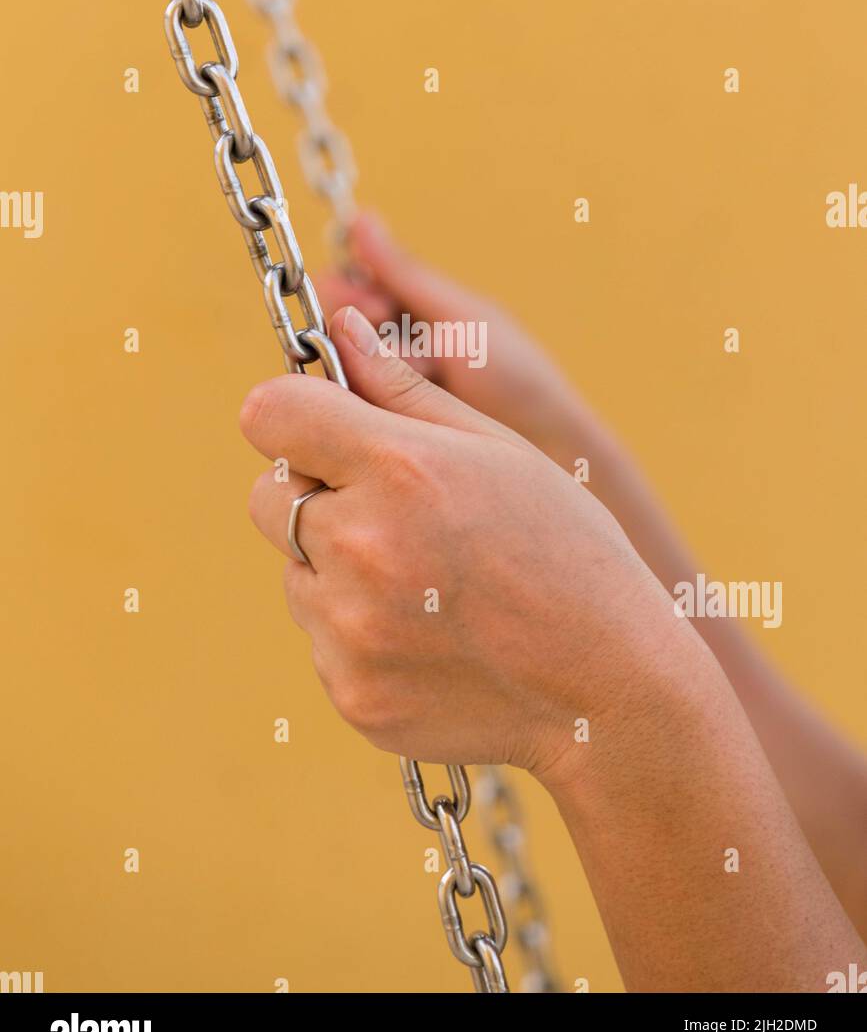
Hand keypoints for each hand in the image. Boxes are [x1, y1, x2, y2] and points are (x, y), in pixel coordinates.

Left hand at [240, 304, 669, 776]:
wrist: (609, 690)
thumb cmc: (568, 553)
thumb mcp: (501, 452)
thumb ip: (406, 391)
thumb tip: (340, 337)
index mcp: (400, 470)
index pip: (269, 413)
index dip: (294, 412)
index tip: (324, 426)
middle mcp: (360, 548)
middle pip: (267, 496)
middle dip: (312, 492)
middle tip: (391, 510)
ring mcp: (349, 631)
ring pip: (295, 573)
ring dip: (338, 568)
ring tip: (429, 585)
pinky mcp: (349, 693)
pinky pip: (321, 641)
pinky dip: (358, 634)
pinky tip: (431, 637)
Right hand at [317, 212, 587, 469]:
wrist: (547, 451)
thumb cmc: (517, 377)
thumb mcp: (460, 318)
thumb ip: (405, 275)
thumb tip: (359, 218)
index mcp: (409, 306)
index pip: (346, 286)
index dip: (349, 292)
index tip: (376, 306)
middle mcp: (388, 344)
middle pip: (332, 325)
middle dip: (353, 330)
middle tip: (392, 340)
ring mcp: (382, 387)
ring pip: (336, 367)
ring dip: (367, 368)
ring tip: (421, 374)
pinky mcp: (382, 426)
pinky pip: (351, 408)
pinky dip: (370, 402)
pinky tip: (399, 405)